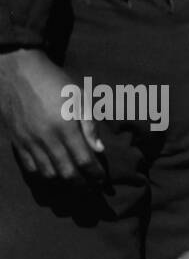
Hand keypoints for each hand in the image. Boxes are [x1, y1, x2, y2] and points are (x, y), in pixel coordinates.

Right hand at [0, 48, 105, 183]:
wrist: (16, 70)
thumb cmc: (53, 81)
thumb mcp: (78, 97)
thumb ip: (89, 125)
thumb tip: (99, 150)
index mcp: (65, 127)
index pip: (84, 161)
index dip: (96, 174)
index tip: (103, 179)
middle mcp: (47, 138)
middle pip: (67, 173)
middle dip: (82, 184)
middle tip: (92, 187)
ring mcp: (29, 141)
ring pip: (48, 174)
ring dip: (64, 183)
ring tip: (75, 183)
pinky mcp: (17, 141)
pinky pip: (30, 167)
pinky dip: (43, 175)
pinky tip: (53, 175)